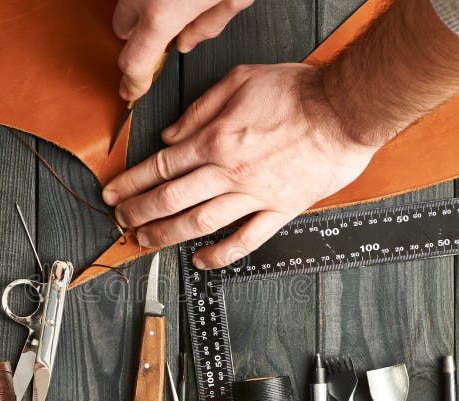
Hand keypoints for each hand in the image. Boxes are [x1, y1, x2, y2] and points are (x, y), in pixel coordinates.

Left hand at [102, 63, 378, 268]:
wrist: (345, 110)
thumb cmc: (298, 92)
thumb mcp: (240, 81)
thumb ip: (199, 109)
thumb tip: (171, 135)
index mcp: (215, 139)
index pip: (160, 166)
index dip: (131, 183)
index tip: (114, 194)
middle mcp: (229, 171)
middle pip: (170, 198)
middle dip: (138, 212)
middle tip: (121, 221)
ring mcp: (254, 195)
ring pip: (199, 223)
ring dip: (166, 235)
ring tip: (145, 242)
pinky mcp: (280, 210)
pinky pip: (245, 240)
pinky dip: (220, 255)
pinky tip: (202, 261)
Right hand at [113, 0, 253, 100]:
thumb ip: (208, 25)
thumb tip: (188, 42)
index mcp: (161, 14)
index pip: (134, 62)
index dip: (133, 82)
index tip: (131, 91)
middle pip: (122, 31)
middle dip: (138, 37)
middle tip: (163, 35)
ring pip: (124, 4)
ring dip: (138, 11)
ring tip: (169, 4)